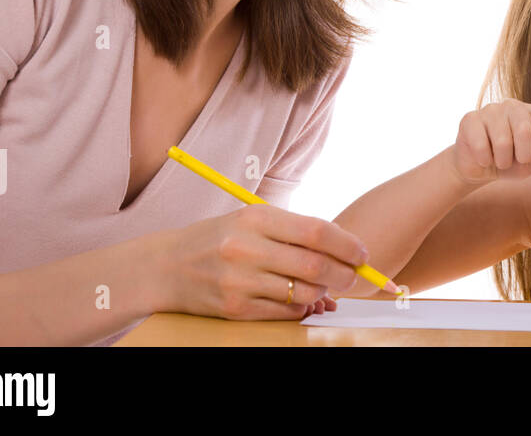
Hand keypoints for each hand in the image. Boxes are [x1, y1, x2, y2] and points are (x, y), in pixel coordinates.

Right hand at [161, 204, 374, 320]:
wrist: (168, 266)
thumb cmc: (222, 238)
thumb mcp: (255, 220)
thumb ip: (296, 232)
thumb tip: (345, 252)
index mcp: (256, 218)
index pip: (316, 232)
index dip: (347, 245)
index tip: (362, 253)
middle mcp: (246, 248)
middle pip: (315, 266)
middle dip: (344, 274)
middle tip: (353, 276)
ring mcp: (239, 281)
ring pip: (304, 293)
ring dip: (324, 293)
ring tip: (324, 287)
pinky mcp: (234, 308)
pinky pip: (285, 312)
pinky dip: (301, 307)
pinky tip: (300, 299)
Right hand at [452, 99, 530, 184]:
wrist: (479, 168)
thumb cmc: (510, 162)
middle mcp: (512, 106)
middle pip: (524, 127)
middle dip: (524, 154)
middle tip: (519, 161)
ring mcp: (490, 110)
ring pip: (502, 140)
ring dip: (503, 161)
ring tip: (500, 161)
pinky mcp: (470, 119)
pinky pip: (481, 144)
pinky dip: (485, 160)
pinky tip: (483, 157)